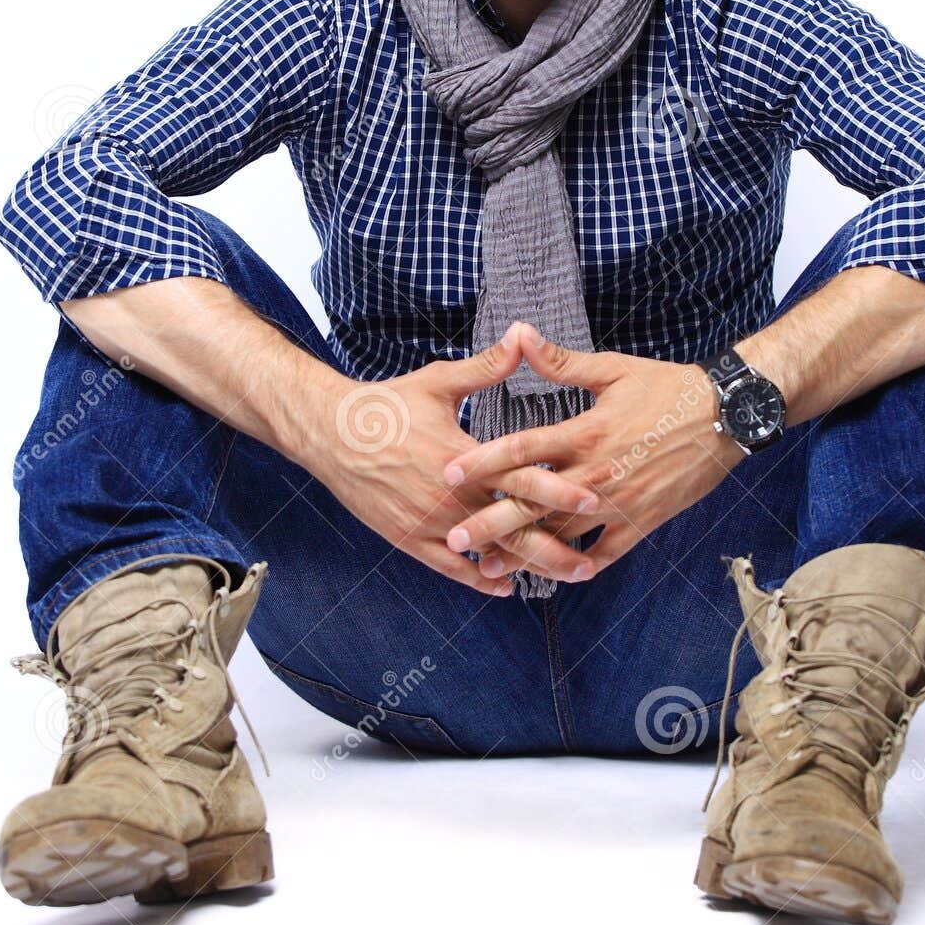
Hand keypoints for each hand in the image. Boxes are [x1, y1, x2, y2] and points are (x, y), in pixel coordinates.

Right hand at [301, 322, 603, 597]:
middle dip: (554, 549)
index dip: (558, 490)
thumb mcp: (438, 382)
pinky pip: (449, 568)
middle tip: (589, 564)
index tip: (594, 500)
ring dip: (525, 567)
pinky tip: (504, 586)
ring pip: (486, 554)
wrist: (329, 431)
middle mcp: (449, 496)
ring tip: (561, 578)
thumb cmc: (387, 403)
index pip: (520, 477)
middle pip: (511, 529)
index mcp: (463, 456)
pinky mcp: (408, 539)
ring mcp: (429, 523)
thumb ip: (487, 367)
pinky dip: (480, 578)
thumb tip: (523, 337)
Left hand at [438, 325, 746, 580]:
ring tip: (489, 568)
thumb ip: (561, 361)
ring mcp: (619, 501)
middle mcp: (595, 471)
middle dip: (490, 523)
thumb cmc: (667, 387)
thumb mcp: (612, 369)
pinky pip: (604, 551)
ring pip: (562, 534)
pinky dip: (578, 565)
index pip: (521, 448)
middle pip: (532, 502)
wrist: (725, 415)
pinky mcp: (641, 522)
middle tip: (454, 539)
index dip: (482, 462)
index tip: (448, 474)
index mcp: (584, 430)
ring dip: (524, 553)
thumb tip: (520, 333)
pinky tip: (554, 576)